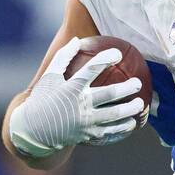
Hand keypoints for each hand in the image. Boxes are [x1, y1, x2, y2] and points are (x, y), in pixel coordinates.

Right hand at [9, 39, 144, 156]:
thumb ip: (64, 57)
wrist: (33, 130)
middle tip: (137, 83)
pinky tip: (131, 124)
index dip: (106, 59)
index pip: (92, 69)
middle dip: (127, 88)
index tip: (118, 53)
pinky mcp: (88, 135)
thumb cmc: (43, 99)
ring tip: (140, 105)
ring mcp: (85, 122)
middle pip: (110, 94)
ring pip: (114, 115)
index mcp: (71, 88)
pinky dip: (121, 129)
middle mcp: (80, 105)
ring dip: (130, 110)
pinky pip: (109, 132)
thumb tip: (77, 39)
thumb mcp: (49, 76)